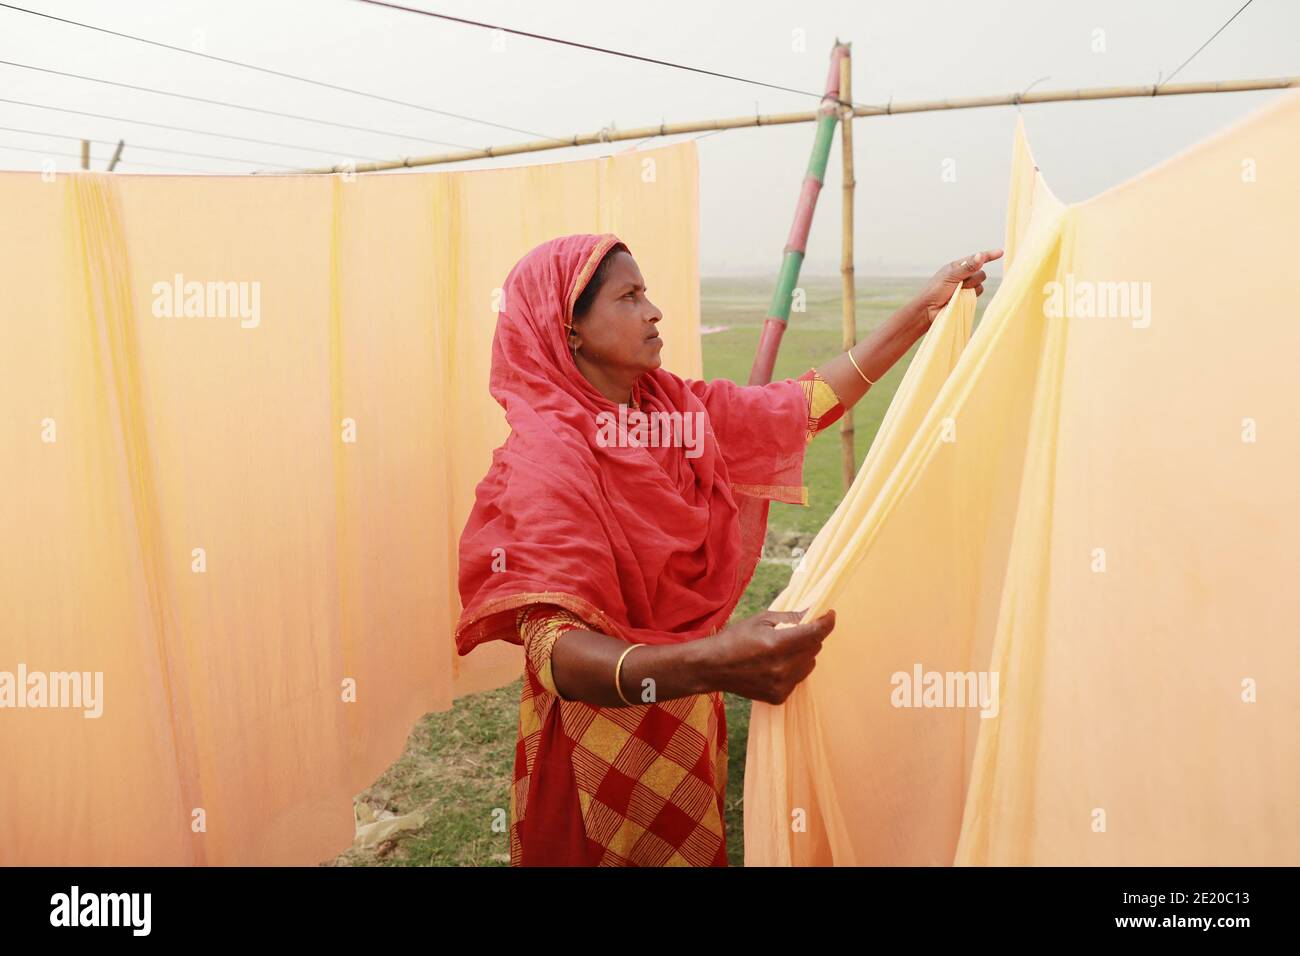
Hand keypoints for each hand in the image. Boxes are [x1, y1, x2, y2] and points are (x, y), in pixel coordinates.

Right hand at [706, 609, 835, 704]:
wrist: (713, 667)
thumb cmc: (735, 639)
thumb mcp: (761, 620)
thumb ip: (789, 617)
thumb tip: (812, 612)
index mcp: (778, 644)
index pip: (815, 633)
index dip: (827, 622)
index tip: (829, 614)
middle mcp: (783, 668)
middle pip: (814, 648)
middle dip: (811, 636)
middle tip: (797, 631)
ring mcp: (781, 685)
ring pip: (809, 665)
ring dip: (804, 653)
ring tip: (784, 649)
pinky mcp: (779, 697)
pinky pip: (798, 679)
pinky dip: (793, 669)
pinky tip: (776, 665)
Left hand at [912, 249, 1003, 328]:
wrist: (928, 310)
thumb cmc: (935, 290)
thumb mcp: (951, 276)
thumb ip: (968, 267)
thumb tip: (981, 256)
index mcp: (957, 267)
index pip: (976, 259)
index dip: (989, 255)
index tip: (1000, 252)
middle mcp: (963, 276)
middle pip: (980, 273)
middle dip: (973, 278)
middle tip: (958, 284)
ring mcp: (966, 288)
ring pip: (980, 284)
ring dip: (971, 288)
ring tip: (956, 293)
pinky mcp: (967, 299)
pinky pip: (977, 294)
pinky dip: (971, 296)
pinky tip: (960, 299)